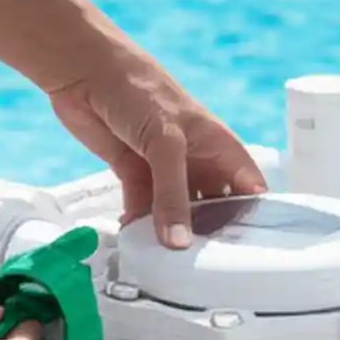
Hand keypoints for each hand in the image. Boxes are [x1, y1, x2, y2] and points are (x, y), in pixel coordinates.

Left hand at [48, 49, 267, 248]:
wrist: (84, 70)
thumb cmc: (139, 89)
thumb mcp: (166, 143)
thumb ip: (172, 195)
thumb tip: (178, 244)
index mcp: (219, 146)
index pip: (249, 188)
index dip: (255, 218)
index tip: (251, 253)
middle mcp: (196, 160)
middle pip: (212, 207)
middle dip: (209, 235)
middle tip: (205, 268)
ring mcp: (164, 168)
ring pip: (175, 212)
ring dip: (170, 233)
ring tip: (170, 265)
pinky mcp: (132, 173)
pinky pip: (142, 208)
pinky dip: (139, 225)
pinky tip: (137, 245)